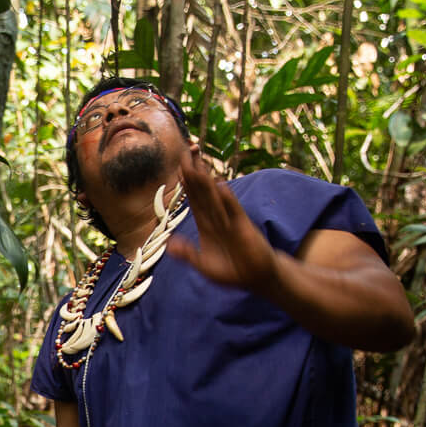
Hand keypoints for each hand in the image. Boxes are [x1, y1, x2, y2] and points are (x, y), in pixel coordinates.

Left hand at [165, 146, 278, 295]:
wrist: (255, 278)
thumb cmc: (231, 270)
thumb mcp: (203, 265)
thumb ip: (187, 254)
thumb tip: (170, 244)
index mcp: (206, 224)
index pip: (194, 197)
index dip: (187, 181)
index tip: (180, 163)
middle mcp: (217, 217)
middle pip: (203, 190)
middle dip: (195, 171)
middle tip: (188, 148)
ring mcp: (230, 220)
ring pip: (215, 196)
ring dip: (206, 180)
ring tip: (198, 161)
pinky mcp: (243, 228)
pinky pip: (233, 212)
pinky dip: (226, 200)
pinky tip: (220, 186)